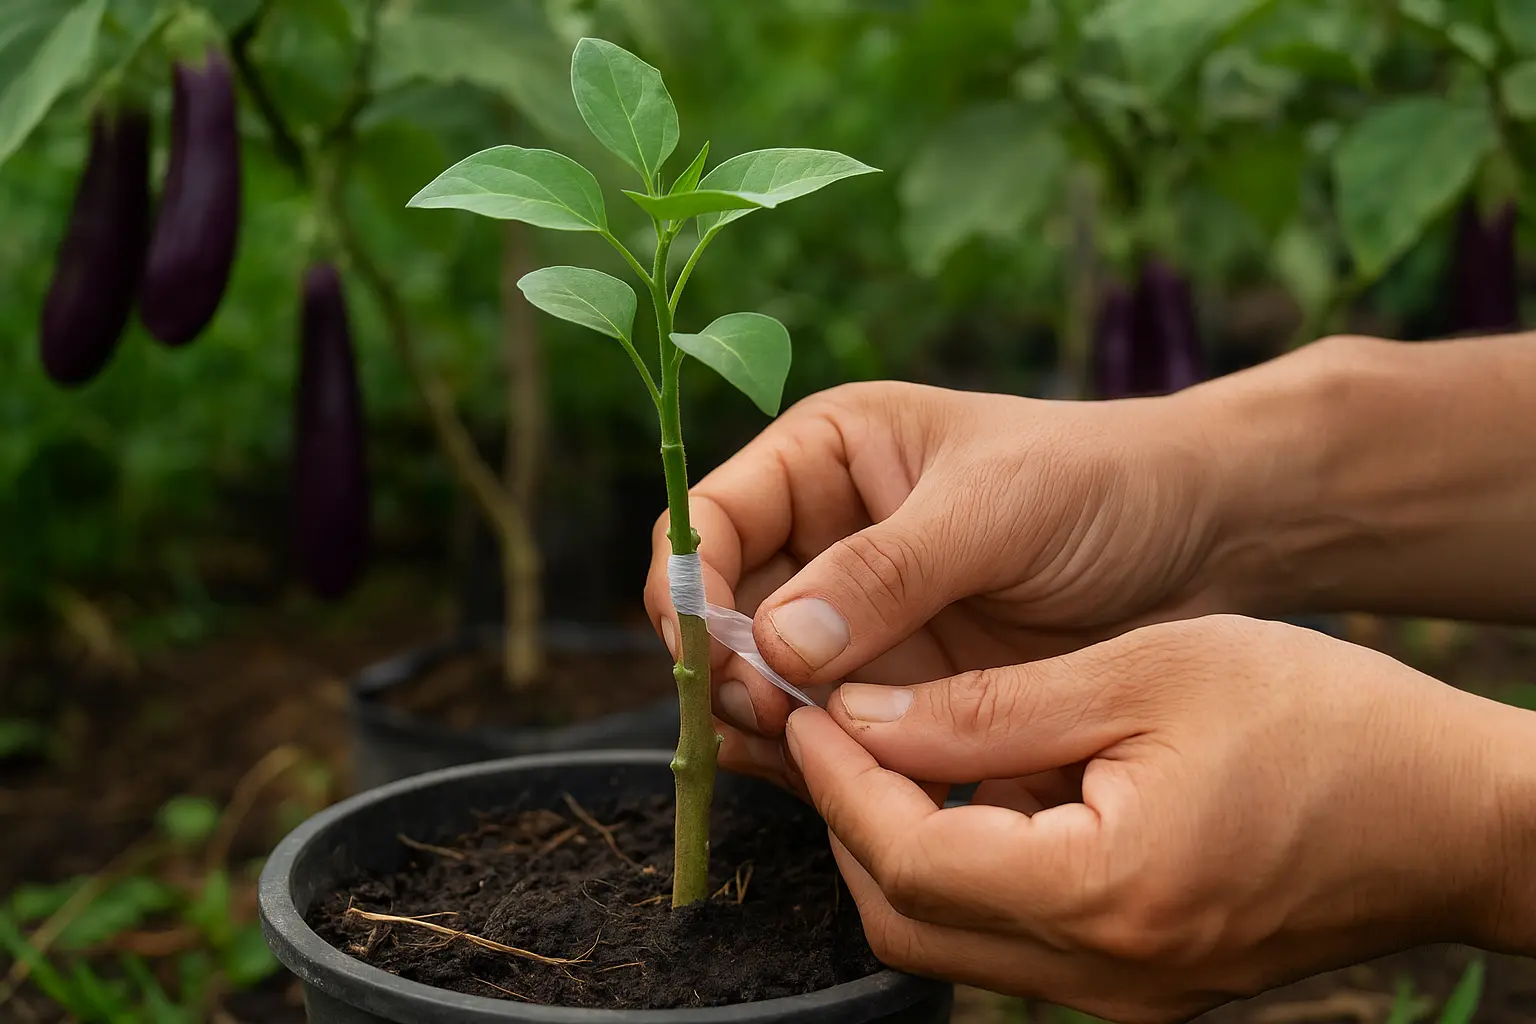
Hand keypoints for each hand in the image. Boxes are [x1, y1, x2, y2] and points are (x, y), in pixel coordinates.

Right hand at [645, 378, 1239, 783]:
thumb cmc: (1101, 484)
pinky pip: (829, 728)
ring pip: (767, 680)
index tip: (715, 654)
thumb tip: (774, 642)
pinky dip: (819, 759)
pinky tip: (835, 783)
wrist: (1204, 542)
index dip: (692, 586)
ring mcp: (860, 620)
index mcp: (826, 459)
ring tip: (804, 754)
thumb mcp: (995, 508)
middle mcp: (825, 537)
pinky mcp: (899, 686)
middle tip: (767, 717)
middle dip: (727, 667)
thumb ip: (886, 570)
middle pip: (726, 611)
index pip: (712, 519)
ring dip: (766, 723)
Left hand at [784, 615, 1535, 1021]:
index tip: (801, 703)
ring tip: (883, 744)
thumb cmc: (1322, 722)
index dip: (836, 778)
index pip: (906, 854)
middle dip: (850, 818)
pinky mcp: (1143, 984)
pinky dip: (968, 865)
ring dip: (901, 843)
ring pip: (952, 937)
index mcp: (1102, 897)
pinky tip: (971, 787)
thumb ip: (986, 709)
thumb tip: (859, 716)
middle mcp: (1103, 978)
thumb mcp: (1143, 674)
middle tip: (825, 724)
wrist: (1457, 814)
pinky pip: (1014, 938)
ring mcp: (1125, 996)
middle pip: (908, 916)